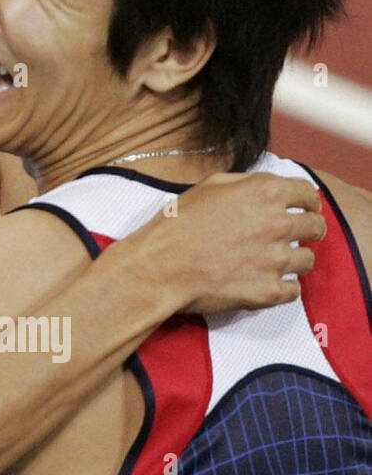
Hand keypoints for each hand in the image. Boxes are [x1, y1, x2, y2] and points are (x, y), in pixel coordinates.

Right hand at [121, 171, 325, 314]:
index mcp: (264, 193)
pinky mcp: (270, 291)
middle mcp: (277, 224)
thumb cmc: (176, 225)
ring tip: (270, 261)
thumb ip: (247, 183)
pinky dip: (282, 286)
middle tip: (289, 236)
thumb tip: (271, 188)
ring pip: (307, 260)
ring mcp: (276, 260)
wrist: (158, 267)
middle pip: (316, 227)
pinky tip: (262, 281)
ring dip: (293, 259)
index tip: (303, 209)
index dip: (307, 201)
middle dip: (307, 229)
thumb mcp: (208, 186)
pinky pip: (294, 290)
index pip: (308, 194)